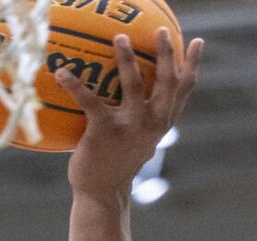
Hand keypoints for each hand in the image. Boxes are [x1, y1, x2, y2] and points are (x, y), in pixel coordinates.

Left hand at [60, 29, 203, 197]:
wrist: (102, 193)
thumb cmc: (118, 165)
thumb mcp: (141, 143)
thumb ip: (147, 123)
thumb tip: (147, 106)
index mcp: (162, 123)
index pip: (184, 89)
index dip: (191, 64)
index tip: (196, 41)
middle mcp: (151, 122)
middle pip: (165, 80)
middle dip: (165, 52)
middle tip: (161, 30)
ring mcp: (129, 126)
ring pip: (134, 82)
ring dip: (126, 57)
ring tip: (119, 38)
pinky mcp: (104, 130)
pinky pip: (89, 100)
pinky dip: (74, 84)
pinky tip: (61, 72)